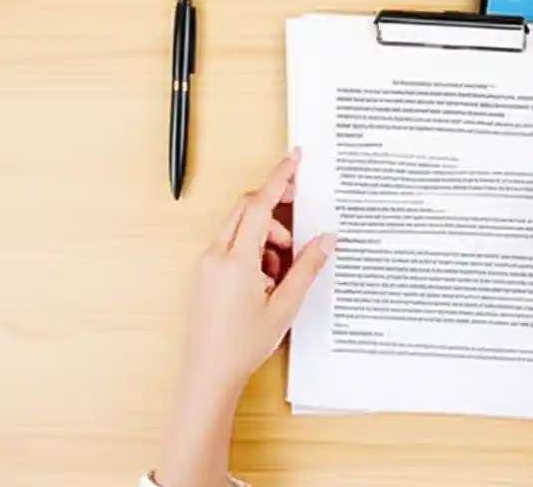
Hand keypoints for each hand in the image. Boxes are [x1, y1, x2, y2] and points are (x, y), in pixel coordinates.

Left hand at [158, 150, 334, 486]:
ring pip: (240, 228)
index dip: (279, 178)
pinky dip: (253, 250)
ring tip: (281, 271)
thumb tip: (326, 239)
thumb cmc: (242, 345)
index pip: (259, 205)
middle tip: (298, 219)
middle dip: (275, 211)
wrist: (209, 373)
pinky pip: (231, 246)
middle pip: (247, 210)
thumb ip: (307, 267)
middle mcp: (216, 256)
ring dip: (265, 236)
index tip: (294, 159)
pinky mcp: (206, 274)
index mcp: (236, 260)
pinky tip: (267, 280)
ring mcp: (207, 264)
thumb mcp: (285, 306)